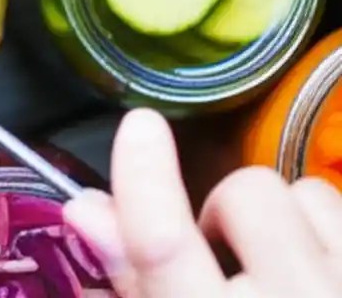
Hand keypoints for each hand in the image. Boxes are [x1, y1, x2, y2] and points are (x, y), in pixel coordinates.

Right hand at [64, 108, 341, 296]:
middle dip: (225, 212)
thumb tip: (86, 207)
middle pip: (244, 194)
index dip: (145, 177)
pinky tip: (319, 270)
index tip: (139, 126)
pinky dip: (327, 230)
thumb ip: (132, 277)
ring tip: (280, 268)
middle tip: (223, 260)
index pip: (163, 244)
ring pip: (308, 193)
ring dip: (287, 220)